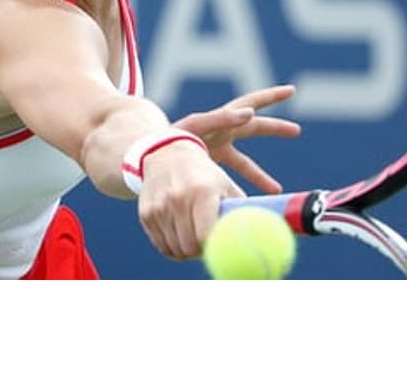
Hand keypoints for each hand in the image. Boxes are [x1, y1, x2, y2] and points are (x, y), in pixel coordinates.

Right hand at [138, 141, 242, 259]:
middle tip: (212, 249)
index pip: (207, 235)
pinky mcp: (146, 214)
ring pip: (176, 250)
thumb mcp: (225, 184)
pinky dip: (174, 248)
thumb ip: (240, 209)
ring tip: (198, 241)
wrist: (165, 154)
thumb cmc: (205, 174)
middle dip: (203, 253)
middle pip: (191, 247)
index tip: (224, 249)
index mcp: (203, 190)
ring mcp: (159, 207)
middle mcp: (178, 198)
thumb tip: (260, 234)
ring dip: (188, 252)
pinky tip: (182, 238)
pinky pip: (162, 246)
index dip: (216, 247)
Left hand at [171, 84, 300, 194]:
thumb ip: (222, 118)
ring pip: (245, 161)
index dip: (270, 97)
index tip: (291, 91)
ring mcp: (215, 150)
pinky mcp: (208, 167)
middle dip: (275, 129)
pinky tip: (246, 206)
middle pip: (254, 128)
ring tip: (277, 191)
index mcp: (220, 120)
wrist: (147, 155)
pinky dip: (240, 191)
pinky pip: (229, 180)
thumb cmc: (172, 137)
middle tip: (296, 131)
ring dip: (260, 175)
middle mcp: (220, 133)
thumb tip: (250, 113)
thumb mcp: (197, 125)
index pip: (250, 103)